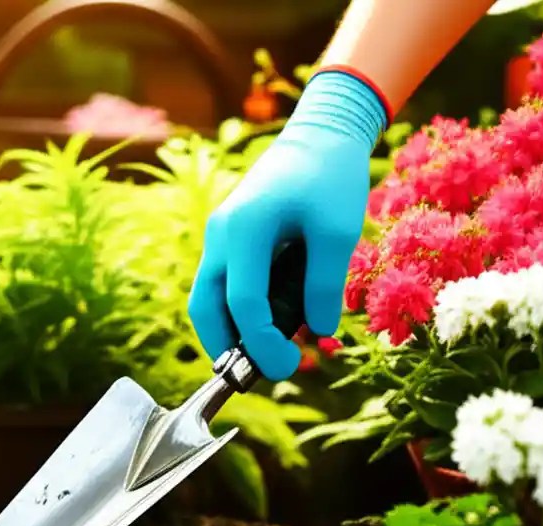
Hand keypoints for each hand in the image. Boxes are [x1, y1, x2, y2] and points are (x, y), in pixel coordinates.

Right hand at [188, 70, 385, 379]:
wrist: (319, 133)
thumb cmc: (331, 177)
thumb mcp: (338, 231)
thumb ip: (324, 285)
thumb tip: (319, 333)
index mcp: (244, 230)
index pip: (243, 304)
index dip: (262, 344)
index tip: (290, 368)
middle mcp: (220, 235)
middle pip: (204, 307)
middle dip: (226, 347)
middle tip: (259, 373)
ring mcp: (219, 236)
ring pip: (207, 298)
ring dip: (231, 330)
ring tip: (270, 351)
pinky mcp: (227, 238)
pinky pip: (223, 283)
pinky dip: (239, 309)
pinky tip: (273, 320)